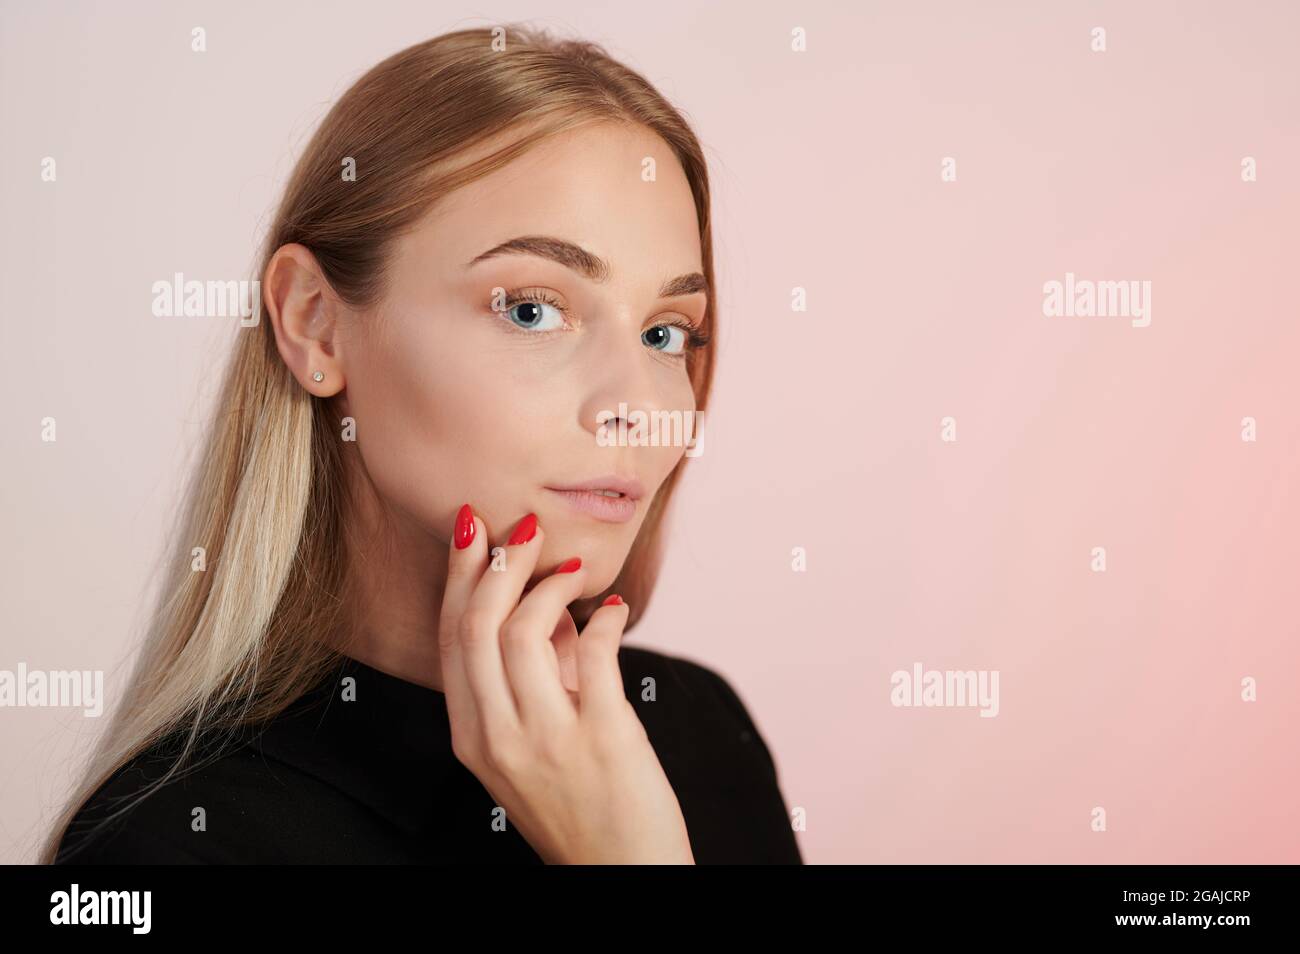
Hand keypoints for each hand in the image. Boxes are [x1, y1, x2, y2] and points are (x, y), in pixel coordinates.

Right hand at [437, 505, 695, 863]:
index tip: (473, 529)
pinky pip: (595, 652)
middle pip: (477, 626)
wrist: (624, 874)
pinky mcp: (604, 737)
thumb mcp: (531, 746)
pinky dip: (604, 619)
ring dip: (550, 584)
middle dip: (498, 562)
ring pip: (524, 631)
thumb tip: (544, 606)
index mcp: (473, 737)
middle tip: (525, 528)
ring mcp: (548, 740)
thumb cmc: (581, 807)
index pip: (451, 639)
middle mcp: (499, 738)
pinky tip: (615, 610)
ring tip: (574, 569)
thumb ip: (533, 677)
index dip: (460, 576)